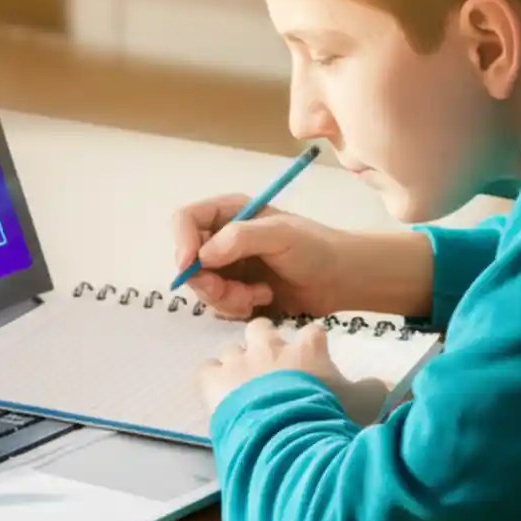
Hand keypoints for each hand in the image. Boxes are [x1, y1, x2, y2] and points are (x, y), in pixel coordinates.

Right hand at [171, 194, 345, 318]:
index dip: (181, 242)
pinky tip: (263, 301)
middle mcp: (222, 238)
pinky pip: (217, 305)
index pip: (186, 220)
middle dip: (209, 281)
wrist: (340, 280)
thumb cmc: (315, 249)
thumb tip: (203, 256)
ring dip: (227, 297)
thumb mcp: (280, 235)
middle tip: (236, 293)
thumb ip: (240, 238)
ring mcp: (227, 267)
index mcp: (228, 213)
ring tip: (260, 295)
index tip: (189, 266)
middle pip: (189, 260)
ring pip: (202, 287)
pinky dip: (236, 308)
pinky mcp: (235, 292)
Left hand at [198, 318, 389, 426]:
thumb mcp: (366, 402)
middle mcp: (271, 347)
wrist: (291, 438)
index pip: (313, 333)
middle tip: (271, 364)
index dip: (313, 345)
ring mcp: (240, 362)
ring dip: (238, 363)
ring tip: (244, 385)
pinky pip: (207, 369)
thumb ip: (374, 387)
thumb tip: (386, 382)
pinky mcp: (214, 381)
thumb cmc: (330, 417)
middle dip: (265, 340)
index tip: (315, 358)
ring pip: (232, 348)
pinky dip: (213, 379)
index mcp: (308, 348)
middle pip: (262, 328)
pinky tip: (219, 392)